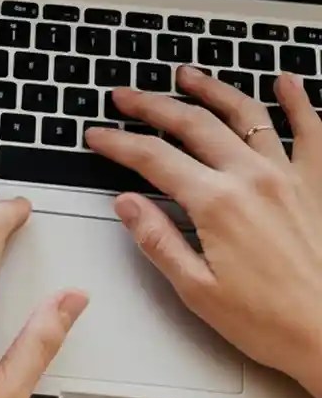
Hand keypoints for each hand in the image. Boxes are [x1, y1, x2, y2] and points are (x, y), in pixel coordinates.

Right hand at [86, 67, 321, 397]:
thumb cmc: (272, 323)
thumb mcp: (196, 290)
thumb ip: (158, 239)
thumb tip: (126, 203)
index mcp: (217, 204)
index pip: (153, 158)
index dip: (118, 143)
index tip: (97, 136)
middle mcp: (253, 179)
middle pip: (192, 123)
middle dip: (152, 105)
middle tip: (125, 96)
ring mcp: (290, 177)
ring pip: (246, 114)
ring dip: (212, 89)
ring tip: (187, 75)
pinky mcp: (319, 185)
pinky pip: (311, 130)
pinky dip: (299, 101)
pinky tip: (286, 81)